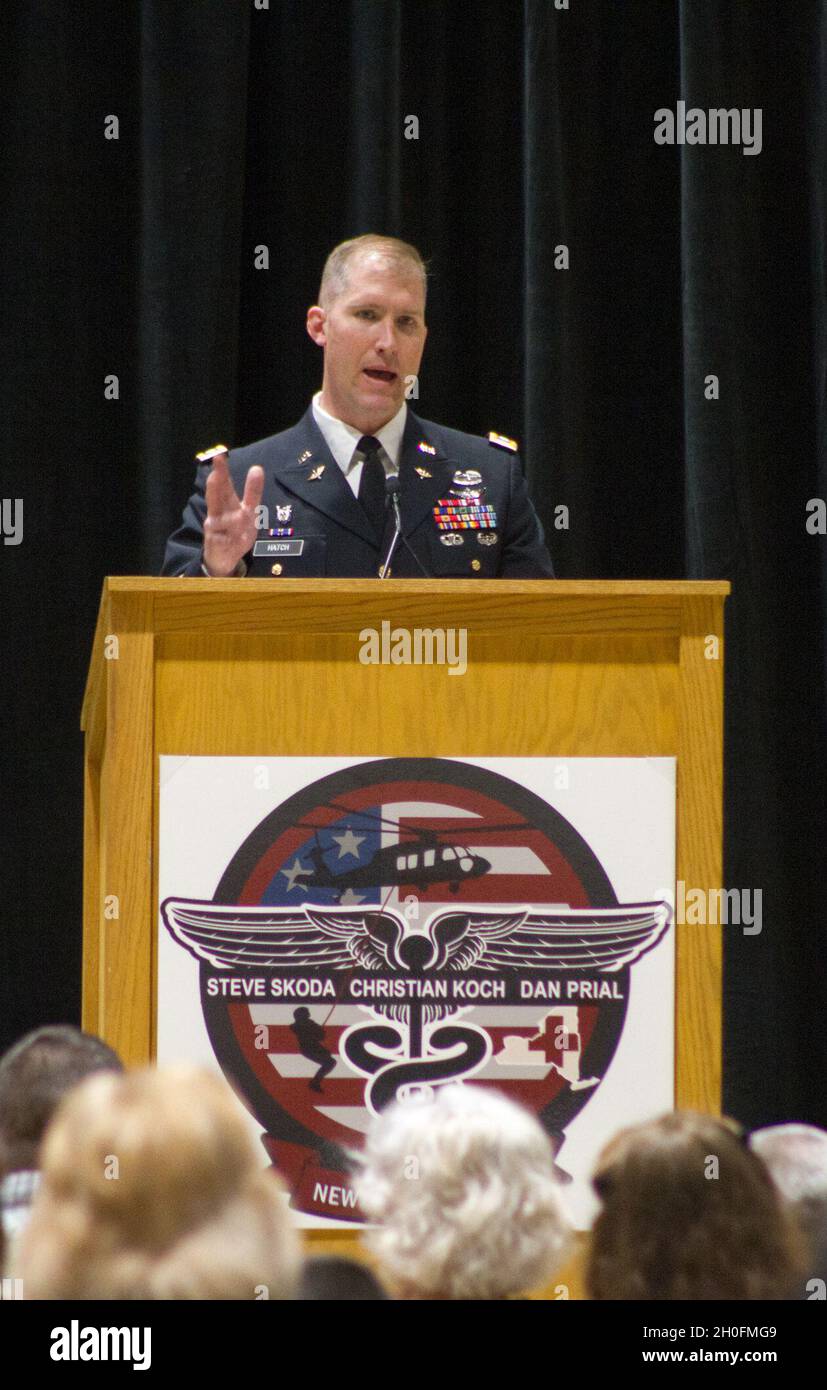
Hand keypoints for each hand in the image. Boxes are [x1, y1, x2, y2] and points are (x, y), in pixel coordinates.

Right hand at [202, 452, 264, 575]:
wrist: (223, 557)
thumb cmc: (235, 529)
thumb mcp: (249, 511)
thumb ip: (253, 492)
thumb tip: (257, 468)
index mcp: (226, 503)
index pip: (224, 485)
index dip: (222, 472)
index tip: (220, 456)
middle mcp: (217, 513)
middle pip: (216, 497)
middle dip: (216, 484)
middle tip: (215, 471)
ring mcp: (216, 529)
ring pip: (219, 520)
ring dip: (229, 518)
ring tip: (239, 515)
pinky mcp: (217, 545)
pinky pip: (223, 542)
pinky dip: (227, 540)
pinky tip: (232, 538)